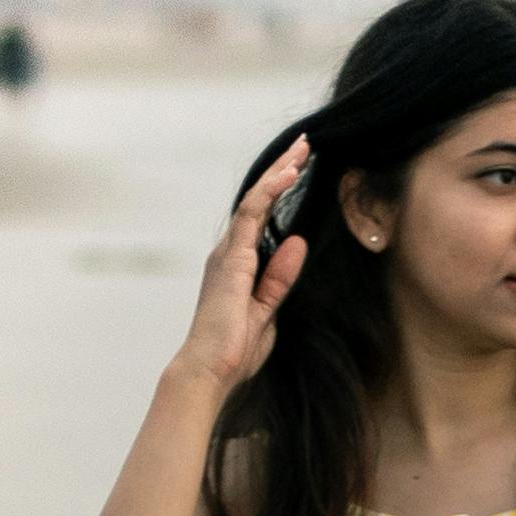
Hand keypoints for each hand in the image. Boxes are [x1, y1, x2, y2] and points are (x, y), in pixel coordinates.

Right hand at [184, 142, 311, 388]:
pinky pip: (252, 214)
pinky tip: (289, 175)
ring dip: (279, 173)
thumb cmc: (234, 350)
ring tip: (302, 150)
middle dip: (281, 171)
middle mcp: (229, 253)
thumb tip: (296, 243)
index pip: (263, 218)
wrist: (210, 370)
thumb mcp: (269, 310)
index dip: (281, 191)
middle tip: (305, 145)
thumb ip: (281, 278)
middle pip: (258, 201)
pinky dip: (271, 191)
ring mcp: (228, 254)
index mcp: (238, 265)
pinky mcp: (231, 258)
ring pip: (255, 200)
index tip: (301, 169)